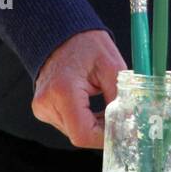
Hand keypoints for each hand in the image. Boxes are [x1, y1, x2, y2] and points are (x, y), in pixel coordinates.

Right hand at [32, 30, 126, 148]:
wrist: (63, 34)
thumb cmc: (87, 45)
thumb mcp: (112, 66)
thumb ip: (119, 97)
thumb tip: (128, 122)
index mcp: (63, 91)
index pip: (83, 134)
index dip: (104, 138)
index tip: (122, 131)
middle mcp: (47, 103)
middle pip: (78, 134)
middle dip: (102, 131)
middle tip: (120, 118)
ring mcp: (42, 107)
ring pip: (73, 131)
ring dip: (93, 125)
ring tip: (106, 106)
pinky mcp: (42, 108)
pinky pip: (67, 124)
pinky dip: (83, 120)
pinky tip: (93, 106)